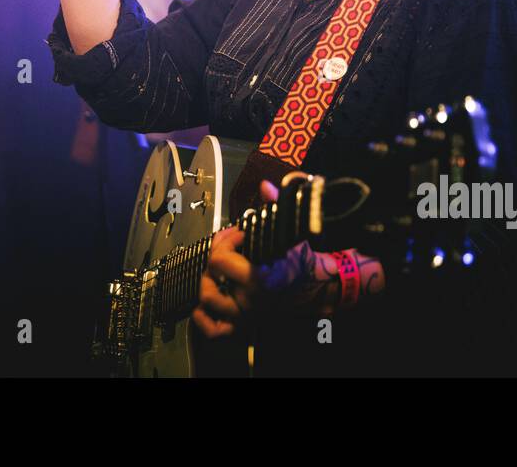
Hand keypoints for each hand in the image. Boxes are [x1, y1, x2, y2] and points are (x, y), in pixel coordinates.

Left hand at [191, 180, 325, 339]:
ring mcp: (245, 314)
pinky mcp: (243, 324)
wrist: (312, 288)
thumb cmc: (298, 262)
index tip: (238, 233)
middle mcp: (250, 299)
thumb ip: (276, 207)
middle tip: (227, 245)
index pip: (221, 260)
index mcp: (260, 278)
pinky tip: (205, 304)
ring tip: (217, 270)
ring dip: (207, 283)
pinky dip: (204, 319)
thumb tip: (265, 186)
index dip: (225, 241)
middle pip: (210, 277)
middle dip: (215, 255)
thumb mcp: (290, 233)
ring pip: (208, 302)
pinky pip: (214, 330)